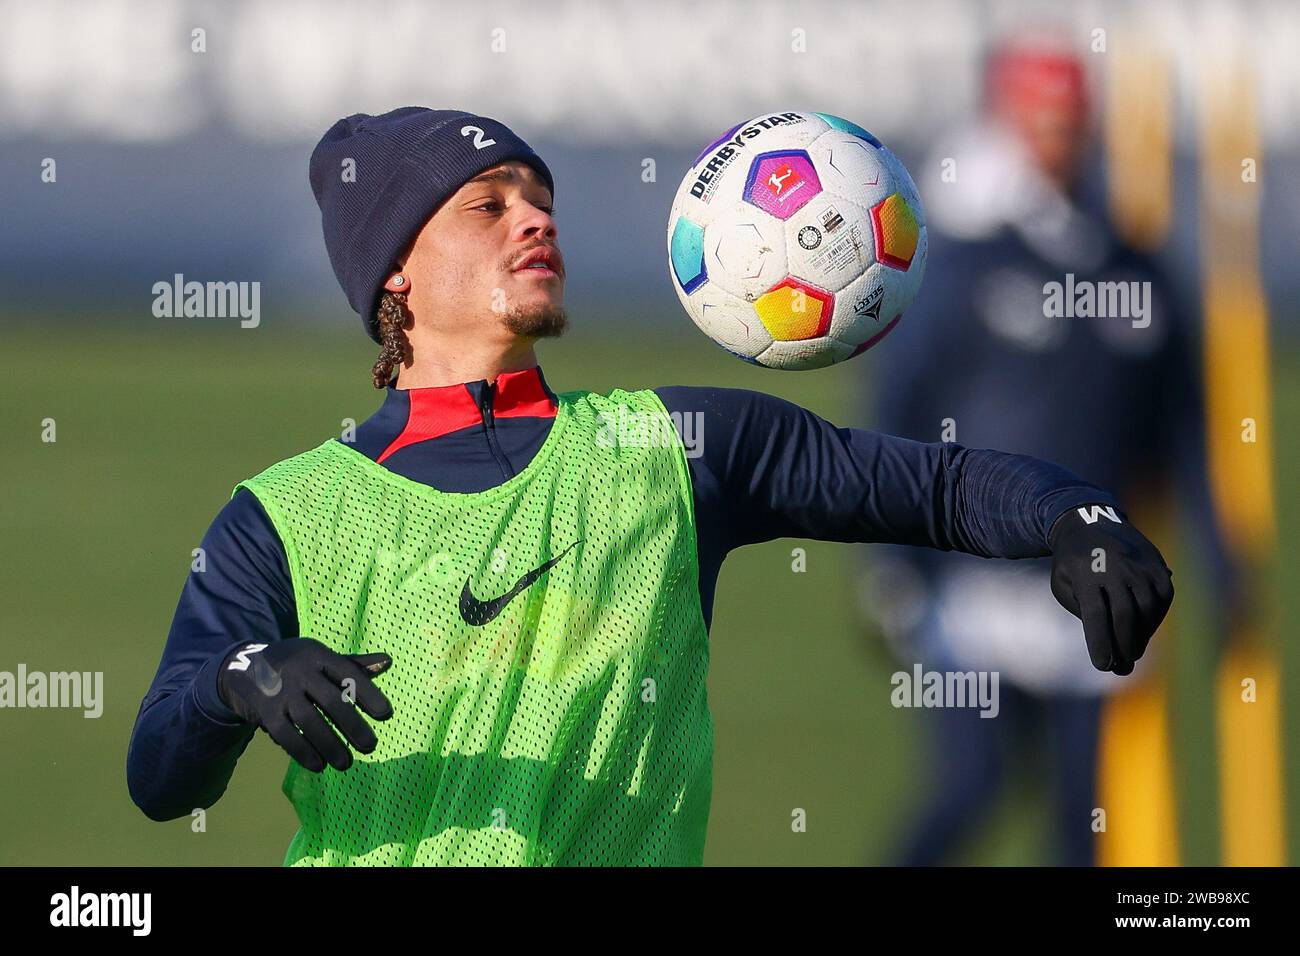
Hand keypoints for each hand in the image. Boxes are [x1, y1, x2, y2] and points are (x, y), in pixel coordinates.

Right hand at [217, 638, 393, 771]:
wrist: (243, 667)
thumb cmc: (295, 665)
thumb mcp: (321, 658)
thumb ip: (353, 665)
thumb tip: (387, 661)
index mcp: (318, 655)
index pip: (348, 673)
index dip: (368, 693)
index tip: (386, 715)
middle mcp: (299, 671)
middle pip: (330, 700)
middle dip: (352, 726)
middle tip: (370, 746)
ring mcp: (280, 691)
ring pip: (309, 721)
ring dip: (329, 745)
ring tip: (347, 764)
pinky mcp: (265, 711)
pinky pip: (286, 735)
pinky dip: (303, 752)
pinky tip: (319, 766)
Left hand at [1048, 505, 1174, 674]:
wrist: (1089, 523)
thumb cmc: (1071, 564)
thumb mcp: (1063, 585)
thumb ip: (1083, 613)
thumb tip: (1110, 643)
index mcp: (1085, 573)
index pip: (1096, 615)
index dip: (1101, 643)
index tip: (1103, 666)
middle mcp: (1114, 567)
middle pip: (1124, 615)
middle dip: (1123, 646)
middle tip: (1120, 667)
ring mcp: (1138, 564)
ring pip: (1147, 608)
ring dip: (1141, 636)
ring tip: (1131, 653)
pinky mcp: (1156, 564)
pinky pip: (1161, 598)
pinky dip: (1155, 619)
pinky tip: (1144, 631)